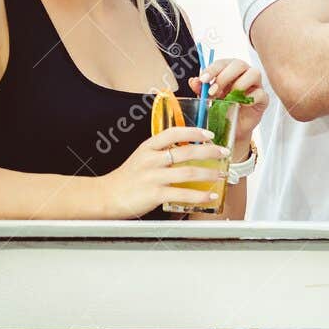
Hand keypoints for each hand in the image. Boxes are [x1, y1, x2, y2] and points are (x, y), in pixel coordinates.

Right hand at [97, 126, 228, 217]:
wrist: (105, 197)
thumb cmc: (126, 178)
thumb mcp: (142, 158)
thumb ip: (161, 153)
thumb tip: (188, 151)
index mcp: (148, 147)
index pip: (173, 132)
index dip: (194, 131)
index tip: (209, 135)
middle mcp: (151, 159)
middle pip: (186, 151)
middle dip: (210, 152)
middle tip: (223, 153)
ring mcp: (153, 176)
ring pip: (188, 171)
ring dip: (209, 173)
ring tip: (221, 175)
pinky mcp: (154, 194)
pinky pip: (183, 193)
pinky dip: (200, 195)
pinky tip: (209, 196)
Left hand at [189, 57, 267, 149]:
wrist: (230, 129)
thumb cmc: (221, 110)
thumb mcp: (207, 99)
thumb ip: (201, 89)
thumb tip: (194, 81)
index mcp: (229, 71)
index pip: (222, 63)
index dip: (212, 69)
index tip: (203, 79)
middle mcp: (244, 74)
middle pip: (239, 64)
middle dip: (224, 77)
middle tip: (214, 91)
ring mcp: (256, 85)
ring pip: (254, 73)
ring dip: (239, 84)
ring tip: (229, 98)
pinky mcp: (263, 99)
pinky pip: (261, 93)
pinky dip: (250, 98)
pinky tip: (240, 105)